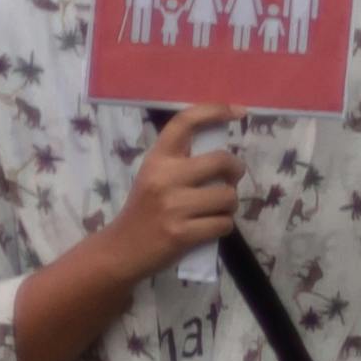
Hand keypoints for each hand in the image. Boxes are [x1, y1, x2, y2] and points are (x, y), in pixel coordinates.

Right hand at [96, 107, 236, 283]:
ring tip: (211, 211)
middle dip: (236, 171)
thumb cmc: (146, 210)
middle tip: (229, 179)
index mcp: (156, 159)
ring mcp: (172, 206)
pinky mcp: (181, 233)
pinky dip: (222, 227)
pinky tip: (204, 229)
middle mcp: (163, 177)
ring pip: (228, 196)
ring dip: (228, 206)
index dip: (214, 111)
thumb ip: (183, 163)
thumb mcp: (156, 177)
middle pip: (222, 161)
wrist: (122, 249)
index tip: (238, 111)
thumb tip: (226, 156)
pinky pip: (224, 224)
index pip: (185, 123)